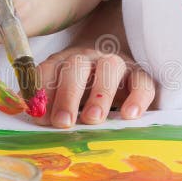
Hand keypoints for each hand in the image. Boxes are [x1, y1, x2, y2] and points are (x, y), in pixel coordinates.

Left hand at [36, 46, 155, 127]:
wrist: (114, 69)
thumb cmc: (82, 89)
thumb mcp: (63, 93)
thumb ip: (51, 104)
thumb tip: (39, 120)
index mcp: (63, 62)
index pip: (50, 70)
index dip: (43, 93)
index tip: (41, 119)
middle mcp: (88, 58)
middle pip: (76, 67)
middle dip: (67, 95)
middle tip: (63, 122)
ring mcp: (116, 63)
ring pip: (110, 68)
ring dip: (99, 94)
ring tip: (93, 119)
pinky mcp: (140, 74)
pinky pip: (142, 81)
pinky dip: (137, 98)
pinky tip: (129, 115)